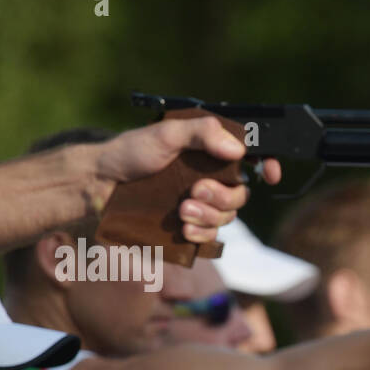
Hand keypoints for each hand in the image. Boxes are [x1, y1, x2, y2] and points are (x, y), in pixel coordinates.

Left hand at [89, 119, 282, 242]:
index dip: (267, 164)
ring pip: (228, 216)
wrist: (99, 185)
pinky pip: (212, 236)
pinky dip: (202, 234)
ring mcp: (201, 203)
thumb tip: (238, 149)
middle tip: (195, 192)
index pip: (251, 156)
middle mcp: (210, 176)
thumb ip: (201, 133)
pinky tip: (184, 229)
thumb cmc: (129, 152)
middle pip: (241, 193)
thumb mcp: (165, 134)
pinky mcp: (189, 225)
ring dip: (210, 215)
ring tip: (182, 211)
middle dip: (223, 196)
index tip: (270, 174)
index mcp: (210, 150)